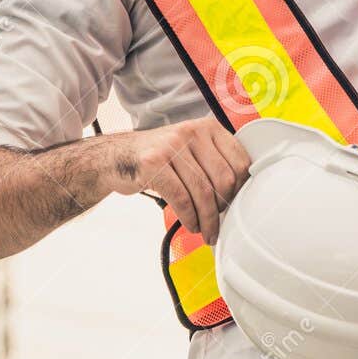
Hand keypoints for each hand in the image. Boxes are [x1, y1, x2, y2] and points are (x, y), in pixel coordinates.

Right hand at [104, 117, 251, 244]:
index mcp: (208, 128)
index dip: (241, 190)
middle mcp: (192, 132)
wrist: (116, 156)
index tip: (236, 205)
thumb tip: (240, 196)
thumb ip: (215, 164)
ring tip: (206, 231)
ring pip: (203, 192)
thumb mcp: (191, 150)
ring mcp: (172, 146)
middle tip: (218, 223)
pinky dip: (190, 218)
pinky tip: (191, 225)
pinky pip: (182, 198)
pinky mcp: (154, 164)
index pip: (240, 162)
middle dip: (224, 209)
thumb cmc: (159, 157)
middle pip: (224, 180)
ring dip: (207, 220)